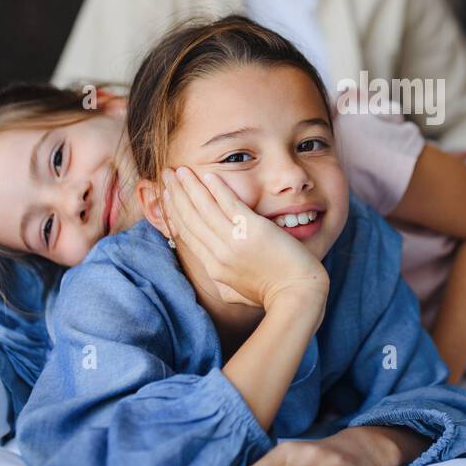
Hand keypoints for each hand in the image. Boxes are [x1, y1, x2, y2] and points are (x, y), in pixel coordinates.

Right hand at [161, 166, 327, 311]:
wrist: (297, 295)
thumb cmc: (274, 295)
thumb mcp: (238, 294)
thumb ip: (223, 283)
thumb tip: (216, 275)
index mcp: (214, 268)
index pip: (188, 234)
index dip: (175, 212)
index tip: (168, 196)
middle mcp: (218, 254)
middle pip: (190, 218)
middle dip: (176, 195)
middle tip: (167, 175)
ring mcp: (234, 242)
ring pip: (204, 208)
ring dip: (190, 187)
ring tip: (180, 170)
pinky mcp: (253, 230)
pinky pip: (229, 204)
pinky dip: (216, 189)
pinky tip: (208, 175)